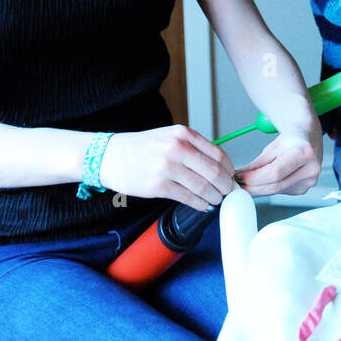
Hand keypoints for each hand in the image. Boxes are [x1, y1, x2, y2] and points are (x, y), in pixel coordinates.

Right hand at [97, 125, 235, 211]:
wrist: (109, 156)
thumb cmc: (140, 147)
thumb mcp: (169, 136)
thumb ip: (192, 147)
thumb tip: (218, 166)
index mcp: (183, 134)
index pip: (218, 154)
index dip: (229, 169)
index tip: (231, 177)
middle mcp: (177, 149)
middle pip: (214, 172)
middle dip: (225, 185)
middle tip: (227, 192)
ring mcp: (167, 168)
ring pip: (203, 187)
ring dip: (214, 196)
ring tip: (216, 199)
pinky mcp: (158, 186)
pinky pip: (187, 198)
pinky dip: (200, 204)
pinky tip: (203, 205)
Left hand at [236, 128, 323, 195]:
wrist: (308, 136)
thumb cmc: (291, 138)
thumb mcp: (272, 147)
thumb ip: (257, 164)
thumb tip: (241, 177)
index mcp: (304, 153)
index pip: (275, 172)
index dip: (255, 178)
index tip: (240, 178)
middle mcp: (311, 169)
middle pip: (277, 185)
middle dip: (254, 187)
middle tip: (239, 185)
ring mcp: (310, 181)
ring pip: (278, 191)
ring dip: (260, 189)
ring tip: (248, 183)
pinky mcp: (305, 188)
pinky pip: (282, 192)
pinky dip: (270, 188)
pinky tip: (264, 182)